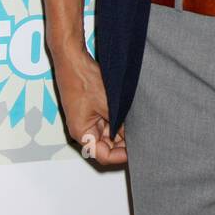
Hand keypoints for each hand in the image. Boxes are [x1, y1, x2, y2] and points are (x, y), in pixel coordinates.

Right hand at [51, 46, 126, 164]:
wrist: (73, 59)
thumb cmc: (83, 79)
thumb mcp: (109, 105)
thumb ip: (121, 125)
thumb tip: (136, 137)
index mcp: (82, 133)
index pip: (104, 156)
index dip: (121, 156)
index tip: (137, 150)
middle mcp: (83, 129)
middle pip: (107, 146)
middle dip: (123, 143)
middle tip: (141, 136)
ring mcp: (87, 119)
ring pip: (108, 134)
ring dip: (122, 130)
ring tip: (136, 123)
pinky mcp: (91, 110)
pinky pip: (107, 121)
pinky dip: (118, 120)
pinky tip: (129, 114)